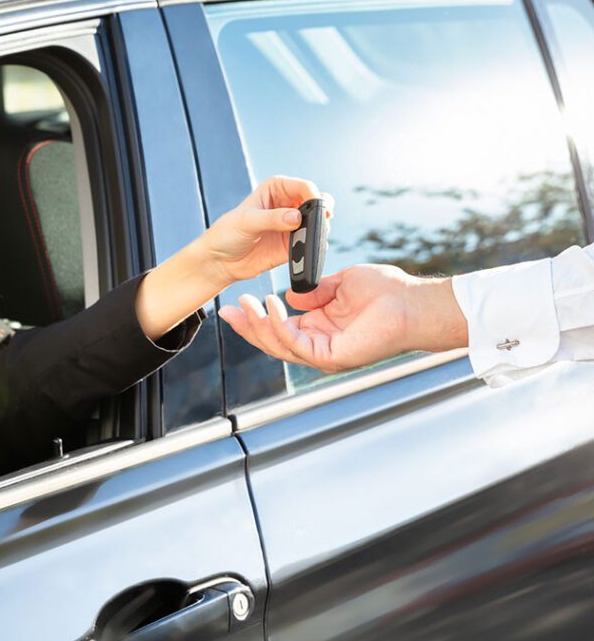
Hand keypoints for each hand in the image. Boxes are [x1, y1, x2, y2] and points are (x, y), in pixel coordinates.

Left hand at [202, 176, 332, 287]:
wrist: (220, 260)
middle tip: (321, 223)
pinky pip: (310, 245)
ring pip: (317, 224)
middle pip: (317, 203)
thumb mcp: (247, 222)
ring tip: (308, 240)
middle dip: (322, 212)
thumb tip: (296, 217)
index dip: (313, 196)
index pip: (304, 186)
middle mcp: (288, 204)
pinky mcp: (293, 245)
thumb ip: (272, 218)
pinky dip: (312, 248)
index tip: (315, 209)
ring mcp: (292, 225)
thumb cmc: (228, 233)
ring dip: (319, 232)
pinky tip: (307, 253)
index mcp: (277, 188)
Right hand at [218, 264, 467, 373]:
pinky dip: (279, 325)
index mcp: (320, 330)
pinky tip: (271, 305)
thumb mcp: (341, 283)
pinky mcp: (330, 357)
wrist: (412, 303)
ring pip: (279, 345)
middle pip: (272, 341)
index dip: (257, 318)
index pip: (280, 329)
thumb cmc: (387, 293)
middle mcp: (319, 346)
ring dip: (257, 325)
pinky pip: (295, 343)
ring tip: (243, 304)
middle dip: (247, 326)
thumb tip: (291, 294)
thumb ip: (315, 290)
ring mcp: (323, 355)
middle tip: (227, 310)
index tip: (238, 302)